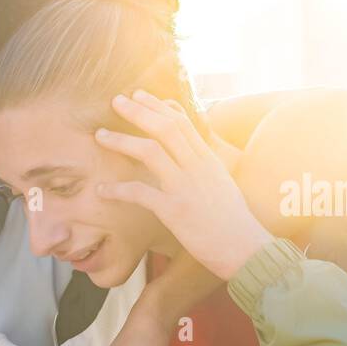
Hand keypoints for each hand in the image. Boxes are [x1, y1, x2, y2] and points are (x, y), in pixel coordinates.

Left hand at [96, 91, 273, 279]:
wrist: (247, 250)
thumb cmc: (233, 223)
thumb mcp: (222, 185)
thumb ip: (205, 166)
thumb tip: (193, 152)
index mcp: (208, 160)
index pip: (182, 122)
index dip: (158, 106)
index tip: (139, 95)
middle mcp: (197, 167)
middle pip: (164, 128)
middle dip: (137, 111)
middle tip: (115, 100)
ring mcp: (186, 187)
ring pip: (150, 152)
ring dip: (121, 141)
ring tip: (99, 135)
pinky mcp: (175, 211)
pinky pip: (140, 193)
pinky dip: (117, 189)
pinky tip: (100, 189)